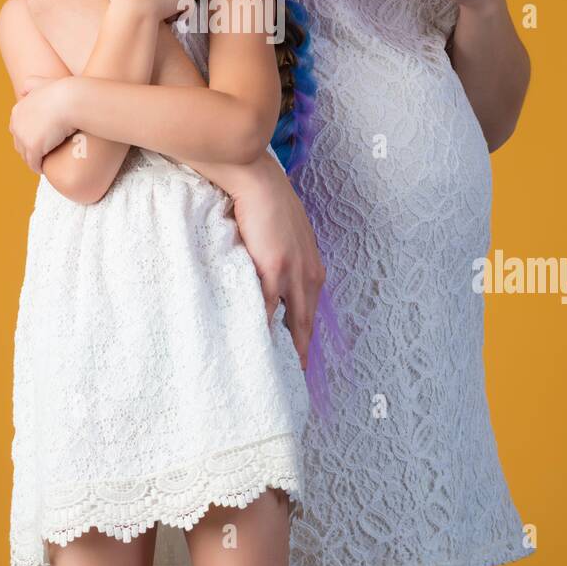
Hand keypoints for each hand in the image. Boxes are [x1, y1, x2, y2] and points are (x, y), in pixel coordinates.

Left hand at [9, 76, 75, 173]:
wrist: (70, 100)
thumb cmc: (63, 91)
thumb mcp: (44, 82)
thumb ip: (32, 84)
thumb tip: (23, 89)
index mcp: (18, 110)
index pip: (18, 129)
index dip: (29, 135)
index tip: (40, 139)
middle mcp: (16, 124)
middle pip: (20, 143)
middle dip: (29, 149)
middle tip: (41, 154)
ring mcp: (24, 136)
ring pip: (25, 155)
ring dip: (33, 159)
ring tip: (43, 162)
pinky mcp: (33, 147)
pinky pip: (33, 162)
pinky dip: (38, 166)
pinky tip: (45, 168)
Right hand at [226, 153, 326, 370]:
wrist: (254, 178)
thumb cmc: (264, 201)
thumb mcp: (282, 235)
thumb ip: (281, 259)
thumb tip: (267, 279)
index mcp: (312, 267)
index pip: (309, 314)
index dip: (303, 341)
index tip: (297, 364)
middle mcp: (308, 275)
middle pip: (305, 327)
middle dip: (299, 357)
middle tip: (290, 386)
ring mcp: (293, 275)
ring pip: (292, 325)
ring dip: (283, 352)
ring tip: (273, 378)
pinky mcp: (274, 271)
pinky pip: (269, 312)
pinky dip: (262, 333)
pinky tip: (255, 351)